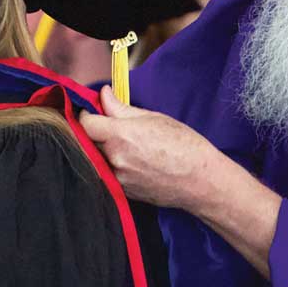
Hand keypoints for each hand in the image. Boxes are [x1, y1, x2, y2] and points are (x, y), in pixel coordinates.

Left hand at [80, 85, 225, 212]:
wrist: (201, 181)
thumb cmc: (184, 145)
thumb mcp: (153, 118)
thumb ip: (121, 108)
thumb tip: (104, 94)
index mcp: (121, 135)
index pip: (86, 124)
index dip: (87, 115)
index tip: (94, 111)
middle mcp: (115, 159)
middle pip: (89, 142)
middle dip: (96, 132)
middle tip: (112, 125)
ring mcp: (118, 178)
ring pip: (98, 159)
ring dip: (104, 150)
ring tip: (129, 145)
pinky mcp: (124, 192)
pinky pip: (109, 173)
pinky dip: (115, 165)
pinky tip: (135, 161)